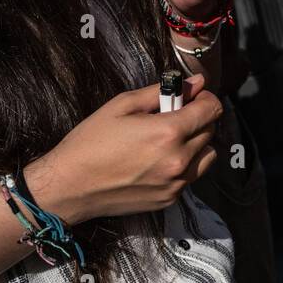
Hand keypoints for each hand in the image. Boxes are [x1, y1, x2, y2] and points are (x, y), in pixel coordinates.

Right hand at [25, 77, 222, 224]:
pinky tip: (157, 161)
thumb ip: (163, 92)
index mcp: (169, 132)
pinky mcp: (169, 199)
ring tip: (168, 141)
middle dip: (198, 120)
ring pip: (207, 156)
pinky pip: (191, 177)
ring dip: (196, 144)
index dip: (204, 98)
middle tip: (172, 117)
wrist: (70, 186)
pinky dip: (184, 166)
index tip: (192, 97)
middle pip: (211, 132)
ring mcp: (176, 183)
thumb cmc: (91, 142)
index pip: (212, 110)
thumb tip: (196, 82)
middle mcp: (178, 160)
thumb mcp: (123, 105)